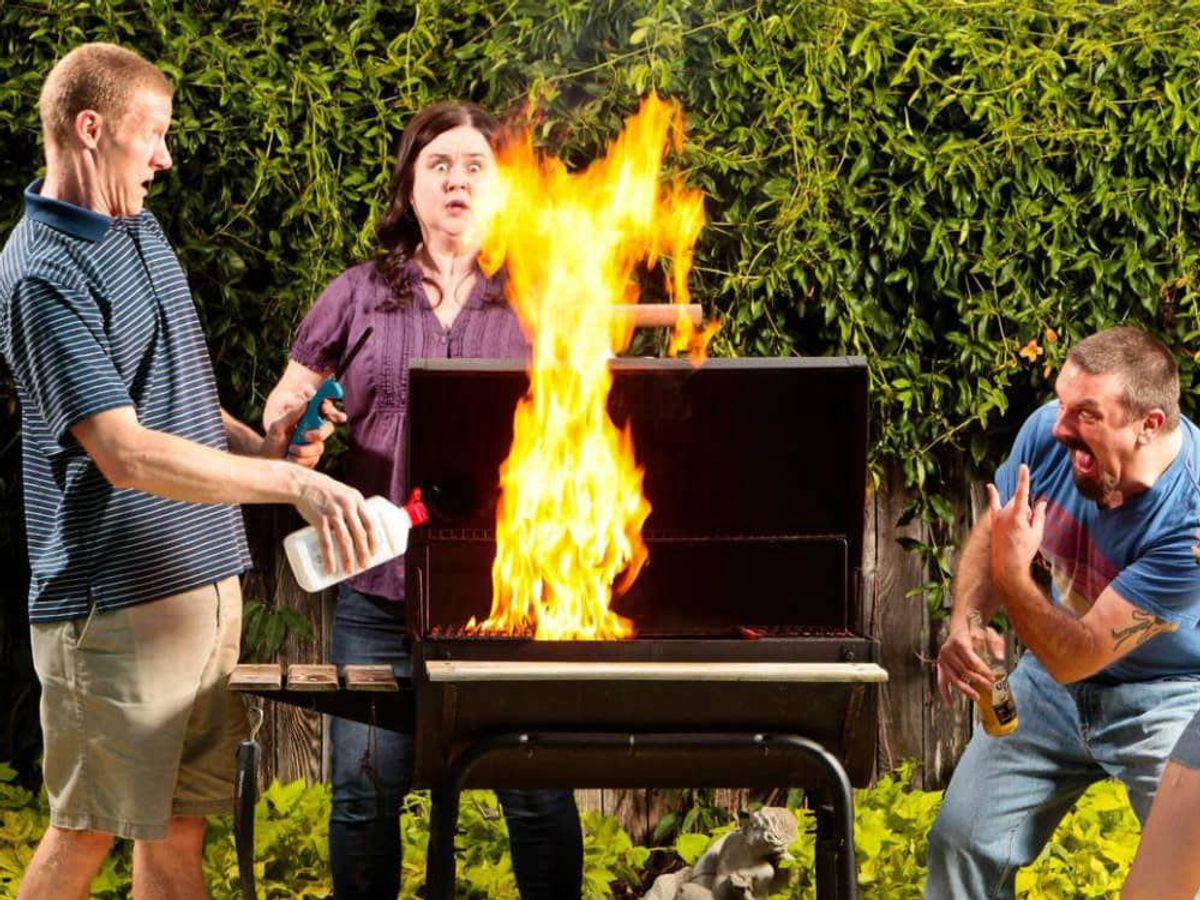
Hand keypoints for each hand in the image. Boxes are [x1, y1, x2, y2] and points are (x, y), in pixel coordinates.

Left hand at [262, 388, 344, 467]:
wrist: (269, 459)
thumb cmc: (273, 440)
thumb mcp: (278, 426)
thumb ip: (291, 415)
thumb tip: (306, 404)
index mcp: (307, 419)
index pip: (323, 410)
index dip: (327, 407)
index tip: (323, 408)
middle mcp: (314, 431)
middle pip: (329, 428)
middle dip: (318, 433)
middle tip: (304, 436)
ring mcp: (315, 445)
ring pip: (319, 447)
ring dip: (302, 450)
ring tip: (290, 449)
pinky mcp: (313, 458)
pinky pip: (313, 459)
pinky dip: (299, 459)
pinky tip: (291, 458)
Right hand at [294, 470, 376, 574]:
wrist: (302, 483)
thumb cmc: (324, 490)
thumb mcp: (343, 493)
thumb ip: (351, 508)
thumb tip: (357, 530)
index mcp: (356, 499)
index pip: (370, 523)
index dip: (373, 540)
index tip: (375, 552)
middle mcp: (347, 506)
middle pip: (359, 534)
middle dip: (363, 553)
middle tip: (364, 565)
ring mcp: (333, 513)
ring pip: (345, 540)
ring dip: (348, 558)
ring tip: (350, 571)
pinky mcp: (319, 520)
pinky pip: (326, 542)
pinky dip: (329, 557)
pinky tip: (330, 568)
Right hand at [936, 620, 1005, 706]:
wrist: (961, 627)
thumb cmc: (976, 631)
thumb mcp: (988, 633)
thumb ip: (996, 644)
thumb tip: (1000, 658)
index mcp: (959, 642)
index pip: (971, 661)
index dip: (983, 671)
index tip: (992, 678)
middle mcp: (948, 651)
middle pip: (964, 670)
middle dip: (978, 680)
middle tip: (990, 686)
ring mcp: (943, 659)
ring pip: (954, 678)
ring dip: (966, 689)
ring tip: (976, 697)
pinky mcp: (940, 665)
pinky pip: (941, 681)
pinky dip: (945, 693)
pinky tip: (950, 704)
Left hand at [986, 463, 1045, 593]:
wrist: (1007, 566)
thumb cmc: (1024, 551)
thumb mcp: (1036, 533)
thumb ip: (1039, 515)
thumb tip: (1042, 501)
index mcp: (1017, 515)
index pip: (1022, 493)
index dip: (1023, 479)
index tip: (1023, 466)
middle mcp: (1004, 513)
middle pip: (1019, 502)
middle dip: (1027, 509)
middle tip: (1028, 529)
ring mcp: (997, 517)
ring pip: (1011, 505)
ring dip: (1018, 512)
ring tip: (1019, 532)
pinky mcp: (993, 521)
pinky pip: (994, 504)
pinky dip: (993, 494)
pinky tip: (990, 485)